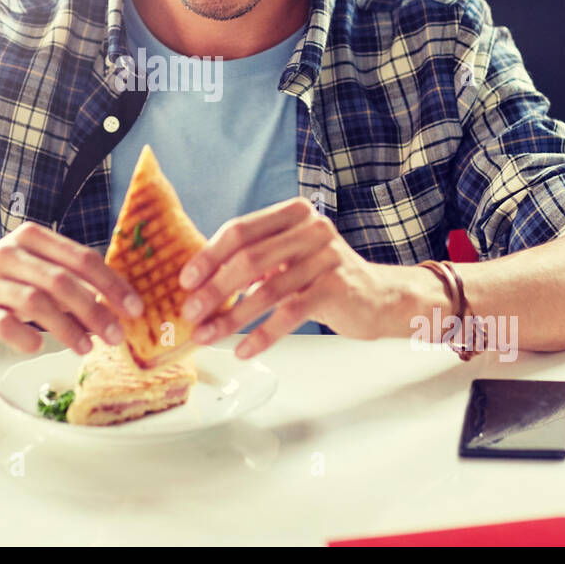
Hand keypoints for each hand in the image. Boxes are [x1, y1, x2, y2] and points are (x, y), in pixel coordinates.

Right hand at [0, 222, 143, 354]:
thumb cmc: (2, 282)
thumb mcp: (35, 270)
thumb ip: (72, 283)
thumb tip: (117, 308)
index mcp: (32, 239)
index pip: (82, 259)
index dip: (112, 285)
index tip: (134, 309)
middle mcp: (9, 255)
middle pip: (61, 281)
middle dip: (95, 310)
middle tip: (116, 336)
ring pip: (36, 303)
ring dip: (67, 328)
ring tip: (86, 348)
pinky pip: (3, 324)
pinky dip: (25, 337)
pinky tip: (39, 347)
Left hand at [178, 197, 435, 357]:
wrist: (379, 297)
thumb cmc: (321, 277)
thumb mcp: (289, 257)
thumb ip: (253, 259)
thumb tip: (197, 283)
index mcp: (293, 213)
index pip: (241, 230)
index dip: (209, 255)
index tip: (185, 281)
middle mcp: (311, 228)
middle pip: (250, 258)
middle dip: (214, 288)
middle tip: (191, 313)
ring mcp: (327, 256)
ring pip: (267, 290)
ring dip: (232, 317)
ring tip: (208, 336)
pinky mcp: (337, 287)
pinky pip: (290, 313)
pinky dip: (262, 335)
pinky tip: (243, 349)